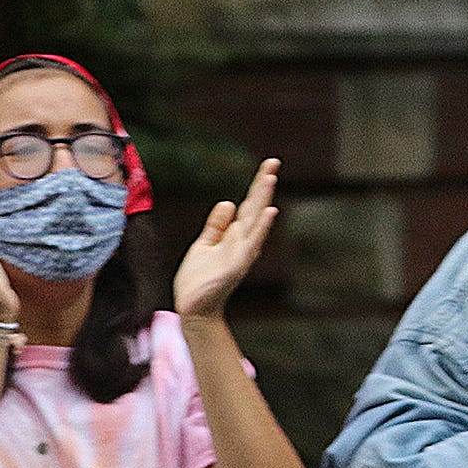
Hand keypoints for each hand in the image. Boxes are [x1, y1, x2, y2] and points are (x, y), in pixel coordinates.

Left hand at [176, 158, 280, 319]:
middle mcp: (243, 241)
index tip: (268, 165)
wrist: (194, 306)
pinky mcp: (237, 264)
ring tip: (270, 178)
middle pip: (255, 207)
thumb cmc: (199, 278)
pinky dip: (261, 227)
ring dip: (264, 199)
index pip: (248, 204)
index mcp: (235, 234)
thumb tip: (228, 202)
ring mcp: (242, 252)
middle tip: (273, 161)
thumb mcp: (205, 244)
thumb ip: (217, 224)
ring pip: (256, 220)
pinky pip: (252, 242)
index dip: (257, 185)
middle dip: (263, 184)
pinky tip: (270, 212)